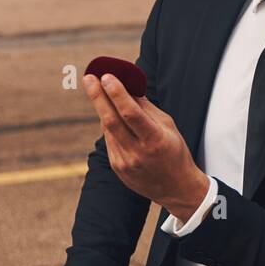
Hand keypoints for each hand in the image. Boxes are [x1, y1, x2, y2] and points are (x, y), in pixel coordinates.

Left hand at [83, 74, 210, 221]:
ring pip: (107, 129)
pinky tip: (110, 115)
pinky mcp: (117, 167)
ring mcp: (125, 162)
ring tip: (98, 90)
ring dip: (102, 108)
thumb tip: (128, 87)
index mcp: (155, 140)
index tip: (106, 76)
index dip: (117, 94)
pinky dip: (108, 125)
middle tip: (89, 78)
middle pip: (111, 120)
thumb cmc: (174, 152)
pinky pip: (109, 140)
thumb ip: (146, 108)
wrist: (176, 188)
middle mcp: (137, 152)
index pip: (131, 113)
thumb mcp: (168, 127)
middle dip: (98, 96)